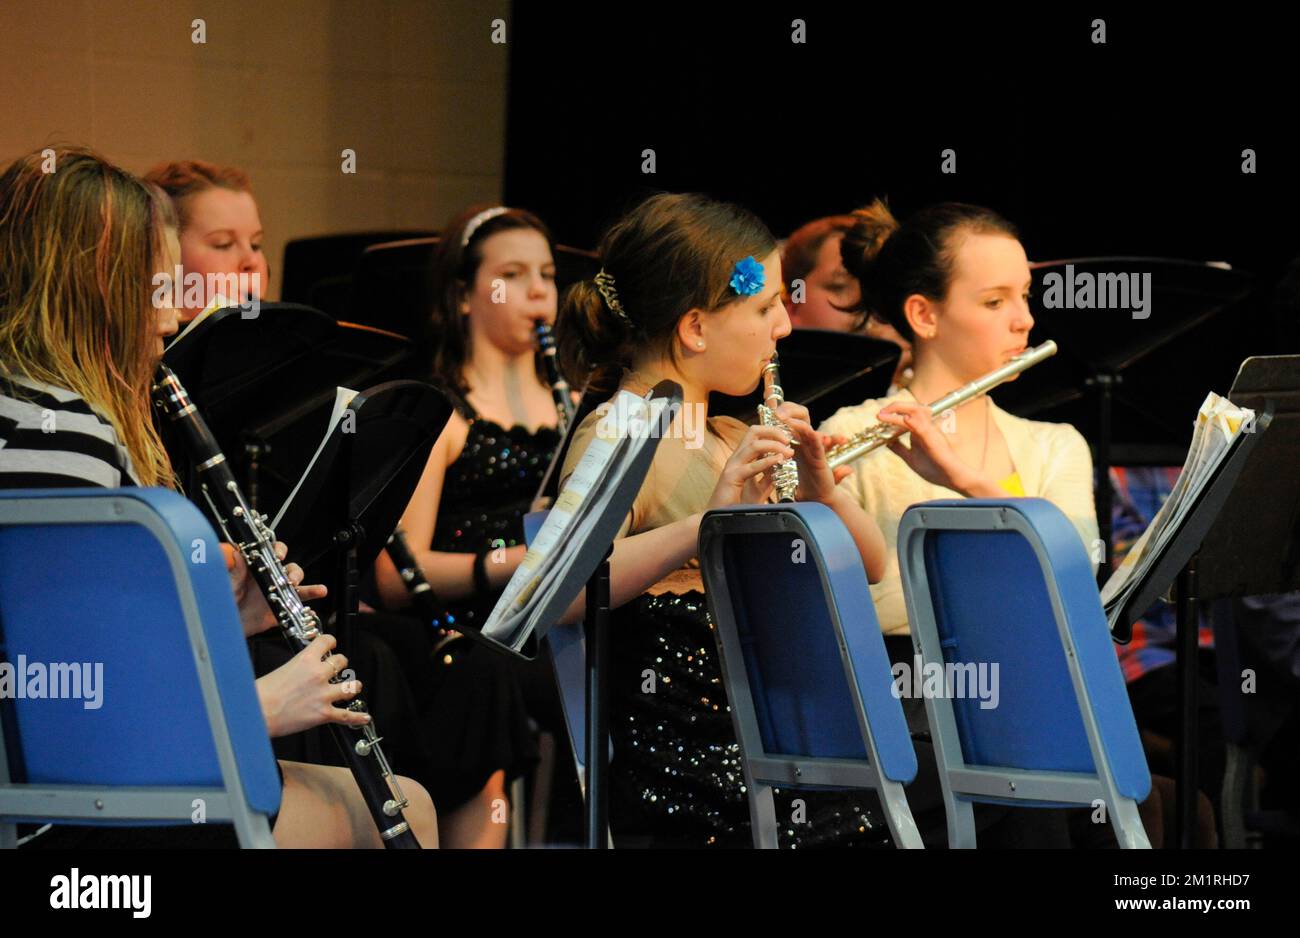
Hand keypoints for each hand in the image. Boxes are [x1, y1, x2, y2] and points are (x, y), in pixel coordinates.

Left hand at [224, 542, 328, 637]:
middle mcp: (270, 579)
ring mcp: (277, 595)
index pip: (272, 553)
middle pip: (290, 569)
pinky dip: (306, 609)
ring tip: (318, 590)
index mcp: (257, 568)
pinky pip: (297, 608)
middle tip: (291, 580)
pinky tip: (312, 609)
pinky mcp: (280, 611)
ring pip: (298, 588)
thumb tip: (238, 553)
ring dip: (309, 587)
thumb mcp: (227, 584)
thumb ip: (234, 571)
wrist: (222, 627)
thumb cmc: (221, 602)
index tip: (279, 555)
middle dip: (294, 572)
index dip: (279, 551)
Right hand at [255, 633, 369, 736]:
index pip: (327, 641)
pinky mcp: (324, 714)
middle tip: (337, 669)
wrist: (257, 713)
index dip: (331, 642)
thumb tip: (305, 667)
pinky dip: (357, 716)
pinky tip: (364, 716)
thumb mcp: (281, 669)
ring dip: (352, 686)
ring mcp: (323, 694)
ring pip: (350, 686)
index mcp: (306, 659)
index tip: (331, 644)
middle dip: (340, 665)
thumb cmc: (262, 694)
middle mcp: (318, 674)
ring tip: (352, 687)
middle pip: (341, 661)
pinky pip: (347, 715)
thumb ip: (299, 666)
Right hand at [707, 423, 794, 509]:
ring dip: (774, 445)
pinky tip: (778, 461)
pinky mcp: (731, 478)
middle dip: (774, 431)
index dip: (773, 431)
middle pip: (754, 431)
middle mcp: (736, 458)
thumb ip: (769, 476)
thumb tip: (782, 465)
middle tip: (789, 439)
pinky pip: (751, 467)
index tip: (788, 439)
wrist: (720, 519)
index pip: (756, 434)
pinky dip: (767, 462)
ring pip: (754, 445)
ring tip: (788, 452)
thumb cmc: (736, 505)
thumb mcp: (759, 488)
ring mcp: (732, 466)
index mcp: (742, 458)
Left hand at [770, 401, 851, 503]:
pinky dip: (806, 432)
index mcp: (797, 442)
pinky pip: (815, 441)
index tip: (768, 405)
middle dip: (789, 408)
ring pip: (806, 425)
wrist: (815, 501)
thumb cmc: (800, 486)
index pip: (791, 419)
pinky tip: (796, 427)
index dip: (782, 410)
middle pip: (801, 416)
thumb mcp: (783, 469)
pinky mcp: (820, 457)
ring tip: (781, 415)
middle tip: (775, 409)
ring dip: (794, 418)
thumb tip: (760, 452)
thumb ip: (775, 458)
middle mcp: (806, 442)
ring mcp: (813, 448)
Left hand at [875, 401, 976, 492]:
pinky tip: (905, 420)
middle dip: (895, 407)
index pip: (907, 413)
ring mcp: (930, 432)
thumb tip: (887, 442)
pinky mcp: (933, 440)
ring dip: (900, 410)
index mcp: (920, 431)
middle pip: (913, 407)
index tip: (879, 416)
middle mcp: (926, 428)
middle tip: (879, 414)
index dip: (893, 411)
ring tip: (884, 415)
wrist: (952, 479)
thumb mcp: (911, 458)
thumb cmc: (935, 469)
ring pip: (918, 411)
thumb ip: (900, 449)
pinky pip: (923, 428)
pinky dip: (913, 422)